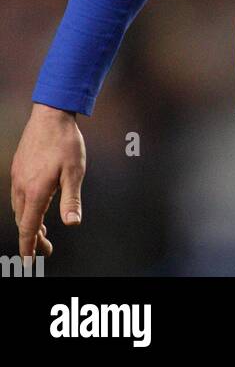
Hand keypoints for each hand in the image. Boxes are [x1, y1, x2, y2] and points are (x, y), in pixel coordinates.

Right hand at [10, 103, 85, 262]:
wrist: (51, 114)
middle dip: (32, 239)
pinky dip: (25, 208)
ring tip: (42, 231)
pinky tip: (36, 205)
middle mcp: (22, 186)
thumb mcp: (75, 172)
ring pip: (19, 209)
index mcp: (36, 191)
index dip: (28, 247)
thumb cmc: (66, 142)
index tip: (30, 262)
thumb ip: (71, 200)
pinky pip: (18, 195)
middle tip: (46, 249)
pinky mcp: (18, 167)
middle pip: (23, 221)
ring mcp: (17, 176)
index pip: (28, 228)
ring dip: (29, 223)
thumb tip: (73, 224)